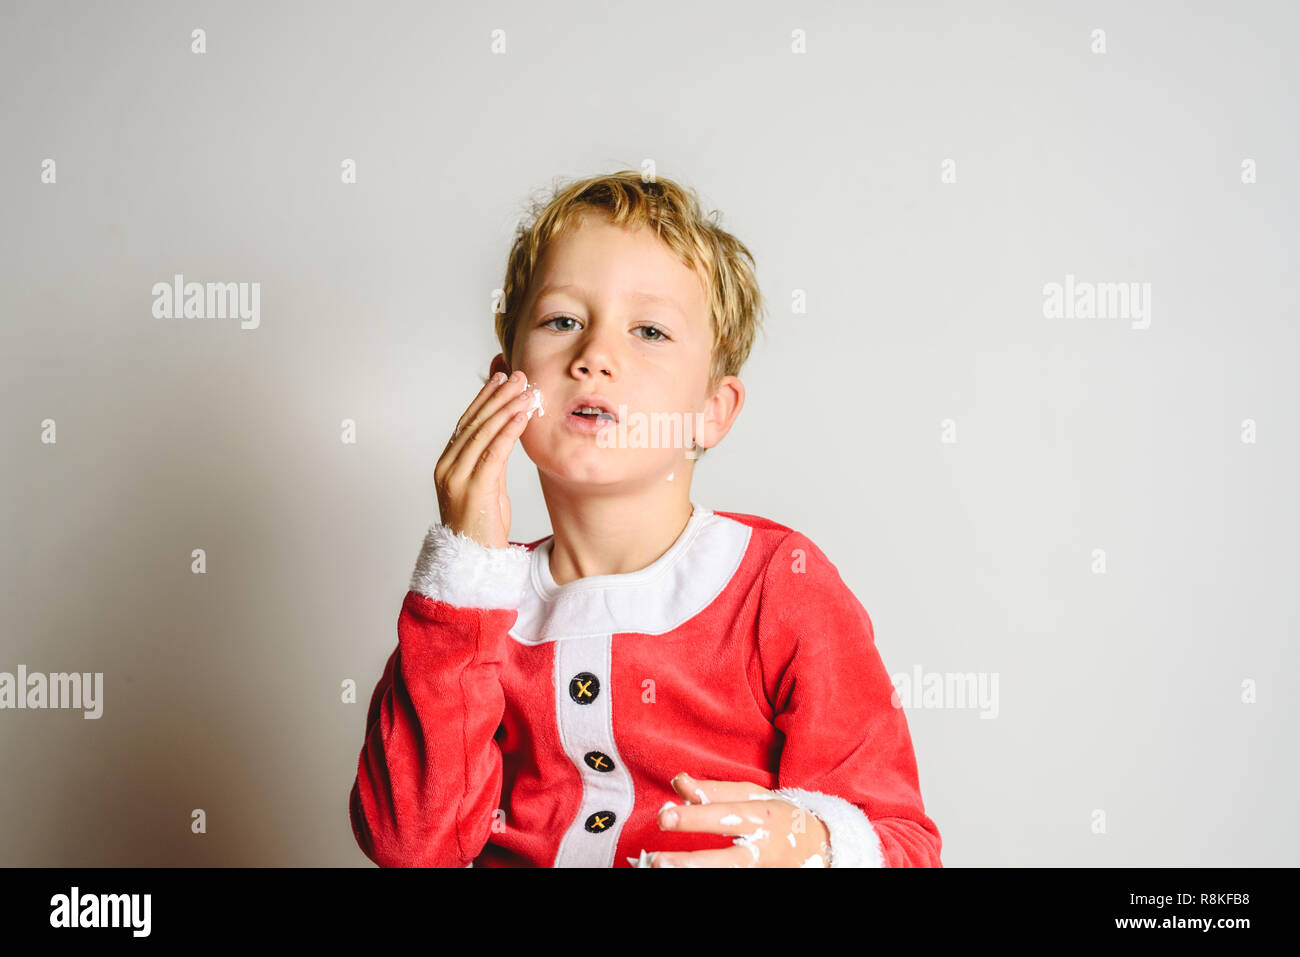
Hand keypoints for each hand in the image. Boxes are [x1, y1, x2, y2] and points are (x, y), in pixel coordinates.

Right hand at [434, 369, 534, 547]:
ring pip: (484, 433)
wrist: (471, 562)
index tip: (500, 378)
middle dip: (497, 396)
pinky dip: (510, 430)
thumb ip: (491, 460)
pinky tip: (522, 415)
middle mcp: (448, 467)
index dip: (484, 398)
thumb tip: (506, 433)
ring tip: (525, 390)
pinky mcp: (474, 489)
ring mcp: (457, 478)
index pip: (466, 423)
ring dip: (507, 408)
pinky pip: (494, 452)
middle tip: (517, 375)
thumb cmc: (481, 526)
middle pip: (474, 422)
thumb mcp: (487, 486)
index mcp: (447, 464)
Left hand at [643, 772, 831, 866]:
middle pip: (727, 860)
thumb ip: (714, 791)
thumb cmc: (777, 817)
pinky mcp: (764, 881)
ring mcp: (765, 871)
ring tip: (664, 869)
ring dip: (696, 875)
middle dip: (691, 862)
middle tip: (657, 860)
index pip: (725, 816)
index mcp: (762, 817)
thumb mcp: (752, 796)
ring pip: (729, 877)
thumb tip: (677, 782)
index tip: (663, 817)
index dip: (694, 817)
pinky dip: (710, 880)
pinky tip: (684, 878)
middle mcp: (764, 849)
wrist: (821, 846)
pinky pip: (734, 884)